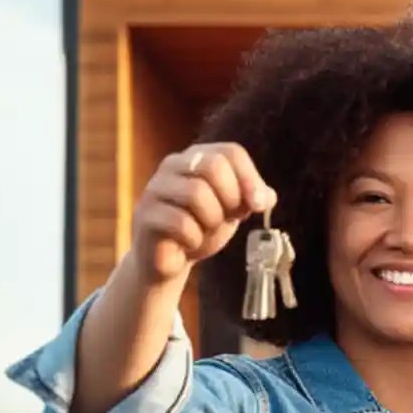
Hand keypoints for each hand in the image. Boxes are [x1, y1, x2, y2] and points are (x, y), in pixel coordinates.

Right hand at [130, 143, 276, 282]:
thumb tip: (266, 197)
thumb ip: (250, 198)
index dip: (250, 178)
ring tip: (207, 230)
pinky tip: (190, 243)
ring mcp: (156, 188)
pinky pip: (181, 223)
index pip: (231, 152)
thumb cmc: (202, 228)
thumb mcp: (232, 210)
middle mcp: (173, 165)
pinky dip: (195, 238)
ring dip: (212, 220)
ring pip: (196, 193)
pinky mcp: (145, 215)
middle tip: (228, 218)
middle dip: (231, 198)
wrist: (169, 260)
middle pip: (213, 166)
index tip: (259, 205)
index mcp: (197, 157)